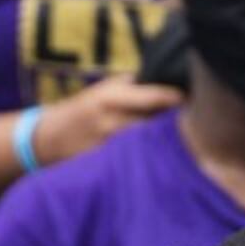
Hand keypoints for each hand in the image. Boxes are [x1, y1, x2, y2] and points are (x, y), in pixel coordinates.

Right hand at [34, 75, 182, 165]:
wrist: (49, 138)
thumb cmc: (85, 108)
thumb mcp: (104, 89)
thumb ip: (134, 85)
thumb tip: (169, 79)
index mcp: (111, 98)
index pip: (156, 97)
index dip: (178, 99)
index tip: (195, 99)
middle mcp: (110, 122)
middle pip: (156, 124)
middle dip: (175, 124)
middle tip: (195, 122)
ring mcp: (108, 146)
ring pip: (148, 145)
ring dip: (164, 143)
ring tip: (181, 141)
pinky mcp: (106, 165)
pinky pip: (135, 161)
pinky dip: (148, 158)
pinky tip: (158, 158)